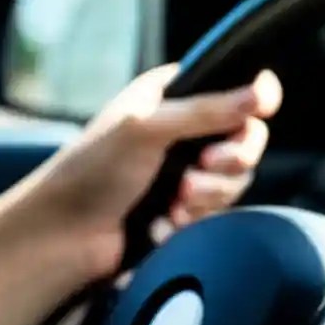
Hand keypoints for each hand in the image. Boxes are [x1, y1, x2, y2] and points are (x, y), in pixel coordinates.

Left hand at [0, 64, 281, 285]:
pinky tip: (162, 225)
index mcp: (172, 95)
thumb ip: (207, 110)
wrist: (64, 238)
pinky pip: (216, 213)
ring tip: (173, 205)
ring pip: (234, 181)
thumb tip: (261, 93)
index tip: (260, 111)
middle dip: (228, 162)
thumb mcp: (147, 129)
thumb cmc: (93, 171)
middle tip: (201, 170)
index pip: (234, 86)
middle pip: (246, 139)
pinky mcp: (185, 207)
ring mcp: (186, 170)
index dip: (253, 100)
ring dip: (207, 198)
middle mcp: (184, 128)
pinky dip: (192, 222)